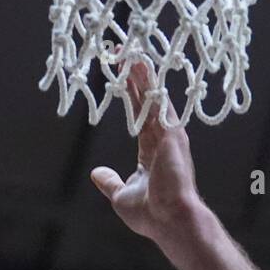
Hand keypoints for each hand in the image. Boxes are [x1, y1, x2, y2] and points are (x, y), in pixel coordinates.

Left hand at [90, 61, 201, 241]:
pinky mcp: (173, 134)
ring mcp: (169, 134)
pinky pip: (160, 102)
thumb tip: (96, 174)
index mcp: (151, 149)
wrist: (169, 221)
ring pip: (154, 95)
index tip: (121, 72)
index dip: (130, 92)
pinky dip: (151, 84)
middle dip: (135, 75)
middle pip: (147, 98)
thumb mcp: (121, 195)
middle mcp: (162, 137)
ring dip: (143, 72)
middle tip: (124, 50)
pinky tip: (142, 65)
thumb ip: (110, 182)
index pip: (139, 113)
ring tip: (132, 49)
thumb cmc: (150, 213)